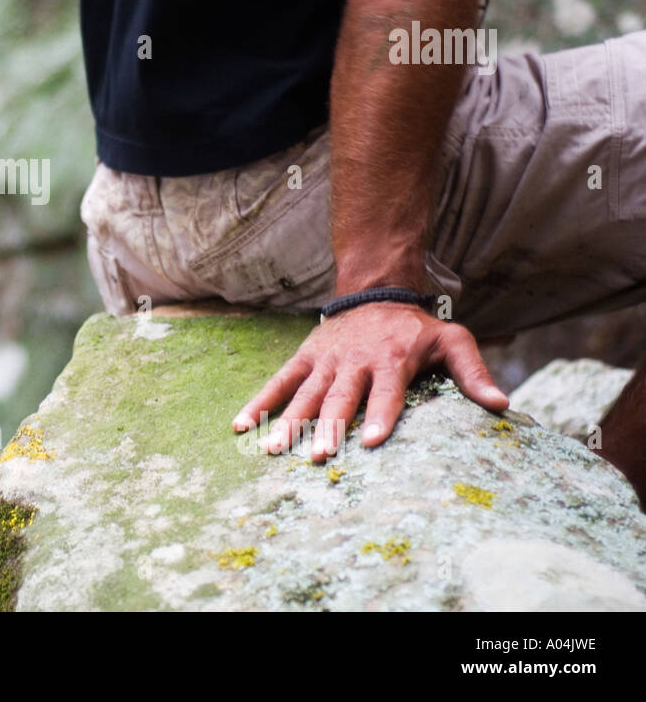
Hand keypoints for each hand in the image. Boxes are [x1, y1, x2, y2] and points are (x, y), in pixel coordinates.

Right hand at [231, 302, 508, 460]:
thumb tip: (502, 404)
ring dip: (290, 422)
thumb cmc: (417, 327)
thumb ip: (473, 372)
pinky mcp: (305, 358)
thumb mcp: (452, 340)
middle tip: (320, 455)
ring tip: (275, 449)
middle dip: (330, 426)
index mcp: (391, 359)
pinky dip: (260, 402)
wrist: (376, 290)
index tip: (373, 441)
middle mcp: (355, 361)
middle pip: (341, 398)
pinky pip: (280, 382)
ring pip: (306, 394)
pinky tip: (242, 426)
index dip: (381, 415)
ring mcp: (326, 360)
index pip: (388, 391)